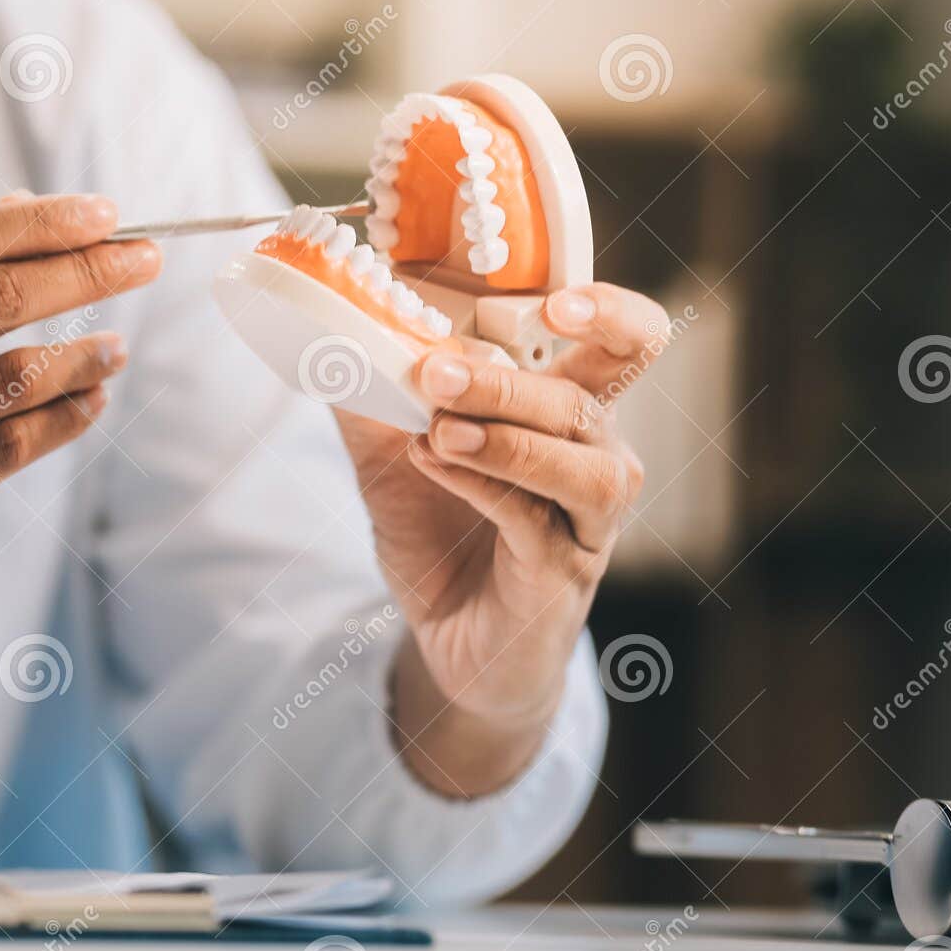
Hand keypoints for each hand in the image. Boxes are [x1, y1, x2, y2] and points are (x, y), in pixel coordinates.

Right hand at [0, 195, 160, 724]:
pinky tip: (90, 401)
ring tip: (117, 345)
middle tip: (146, 258)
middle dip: (89, 271)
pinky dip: (66, 418)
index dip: (42, 221)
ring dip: (86, 354)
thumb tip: (23, 213)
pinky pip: (9, 449)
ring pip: (16, 377)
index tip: (105, 212)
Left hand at [335, 283, 668, 794]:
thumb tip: (323, 335)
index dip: (611, 313)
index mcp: (568, 417)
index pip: (627, 347)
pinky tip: (434, 461)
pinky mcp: (561, 572)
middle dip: (508, 381)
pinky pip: (534, 519)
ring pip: (583, 461)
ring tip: (440, 427)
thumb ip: (371, 399)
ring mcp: (586, 521)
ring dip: (510, 434)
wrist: (451, 647)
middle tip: (436, 371)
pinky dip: (484, 484)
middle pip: (585, 399)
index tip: (553, 302)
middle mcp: (595, 460)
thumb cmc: (442, 544)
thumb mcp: (393, 459)